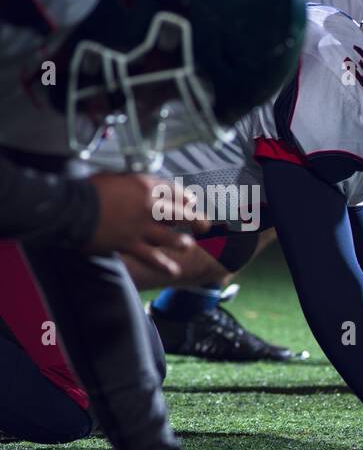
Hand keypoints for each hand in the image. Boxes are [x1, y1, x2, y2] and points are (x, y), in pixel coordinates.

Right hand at [86, 173, 209, 276]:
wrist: (69, 207)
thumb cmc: (87, 190)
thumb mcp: (114, 178)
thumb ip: (133, 185)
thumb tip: (145, 189)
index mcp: (144, 186)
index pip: (175, 191)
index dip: (187, 199)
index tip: (192, 203)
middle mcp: (148, 206)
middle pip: (182, 214)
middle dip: (197, 220)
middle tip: (204, 226)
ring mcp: (141, 227)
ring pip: (173, 238)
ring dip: (182, 243)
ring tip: (187, 245)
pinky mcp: (131, 244)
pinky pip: (154, 258)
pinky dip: (165, 265)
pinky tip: (174, 271)